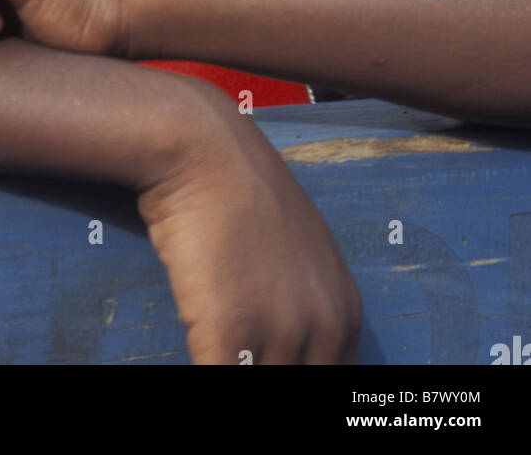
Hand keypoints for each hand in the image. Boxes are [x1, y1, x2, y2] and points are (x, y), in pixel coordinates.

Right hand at [137, 98, 361, 364]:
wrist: (204, 151)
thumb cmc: (242, 190)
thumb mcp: (301, 248)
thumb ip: (308, 301)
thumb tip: (294, 344)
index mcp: (345, 311)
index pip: (336, 379)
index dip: (297, 375)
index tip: (268, 366)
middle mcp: (324, 327)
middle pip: (303, 387)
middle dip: (268, 376)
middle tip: (242, 362)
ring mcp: (279, 333)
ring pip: (265, 389)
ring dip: (237, 372)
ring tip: (219, 357)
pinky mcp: (230, 334)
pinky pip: (220, 383)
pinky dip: (203, 382)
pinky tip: (196, 355)